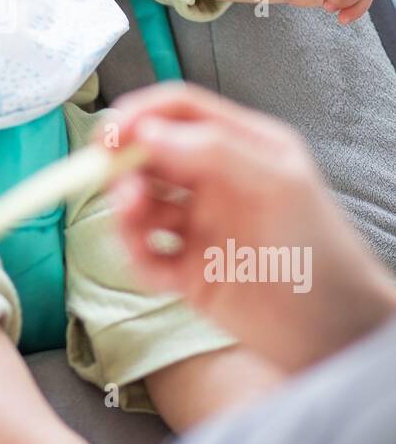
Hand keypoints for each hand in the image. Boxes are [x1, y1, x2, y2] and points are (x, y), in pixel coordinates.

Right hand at [102, 81, 395, 370]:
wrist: (333, 332)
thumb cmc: (318, 251)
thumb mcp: (275, 185)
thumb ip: (213, 152)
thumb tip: (146, 131)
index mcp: (243, 147)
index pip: (180, 111)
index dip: (141, 114)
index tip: (110, 133)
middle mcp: (217, 181)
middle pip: (151, 155)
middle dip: (124, 163)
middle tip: (110, 178)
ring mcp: (201, 226)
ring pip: (142, 204)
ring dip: (126, 208)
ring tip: (130, 216)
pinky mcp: (189, 272)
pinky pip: (146, 255)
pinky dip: (136, 255)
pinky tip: (149, 263)